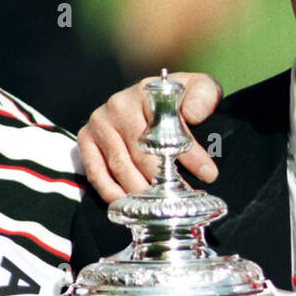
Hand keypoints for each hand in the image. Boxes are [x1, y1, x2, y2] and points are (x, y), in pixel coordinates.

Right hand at [77, 72, 222, 202]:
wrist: (148, 97)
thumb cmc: (176, 99)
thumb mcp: (198, 88)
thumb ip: (204, 95)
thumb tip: (192, 114)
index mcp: (148, 91)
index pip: (168, 128)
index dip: (189, 155)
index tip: (208, 174)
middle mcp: (119, 105)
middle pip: (143, 154)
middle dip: (165, 181)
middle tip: (182, 198)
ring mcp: (100, 123)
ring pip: (122, 167)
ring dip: (142, 192)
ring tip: (160, 207)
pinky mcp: (86, 139)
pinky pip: (97, 173)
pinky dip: (112, 192)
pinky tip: (129, 204)